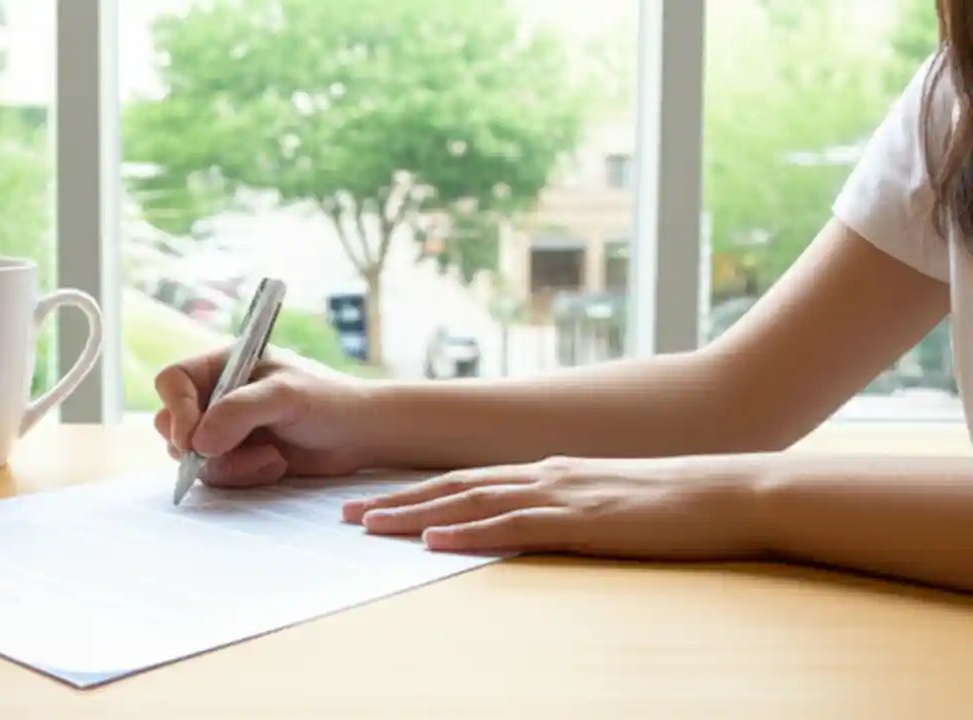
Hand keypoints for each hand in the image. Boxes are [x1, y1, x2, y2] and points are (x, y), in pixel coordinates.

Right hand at [154, 349, 371, 486]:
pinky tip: (275, 465)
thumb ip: (239, 411)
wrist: (361, 435)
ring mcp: (226, 428)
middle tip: (227, 453)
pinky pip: (217, 475)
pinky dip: (243, 476)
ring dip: (229, 465)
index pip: (173, 381)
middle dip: (200, 447)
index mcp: (225, 364)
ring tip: (271, 458)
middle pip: (173, 424)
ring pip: (193, 456)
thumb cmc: (330, 401)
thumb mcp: (285, 396)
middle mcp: (219, 394)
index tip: (193, 440)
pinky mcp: (238, 457)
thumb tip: (198, 441)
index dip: (177, 410)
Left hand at [342, 455, 764, 558]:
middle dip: (396, 500)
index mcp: (548, 470)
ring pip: (471, 501)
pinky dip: (469, 532)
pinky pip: (514, 526)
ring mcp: (562, 495)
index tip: (372, 502)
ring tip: (370, 526)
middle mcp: (544, 474)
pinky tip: (435, 540)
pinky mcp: (583, 521)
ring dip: (416, 515)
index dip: (415, 491)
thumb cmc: (675, 501)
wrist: (731, 490)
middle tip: (345, 515)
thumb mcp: (608, 499)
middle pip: (453, 485)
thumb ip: (566, 506)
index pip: (465, 479)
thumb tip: (532, 521)